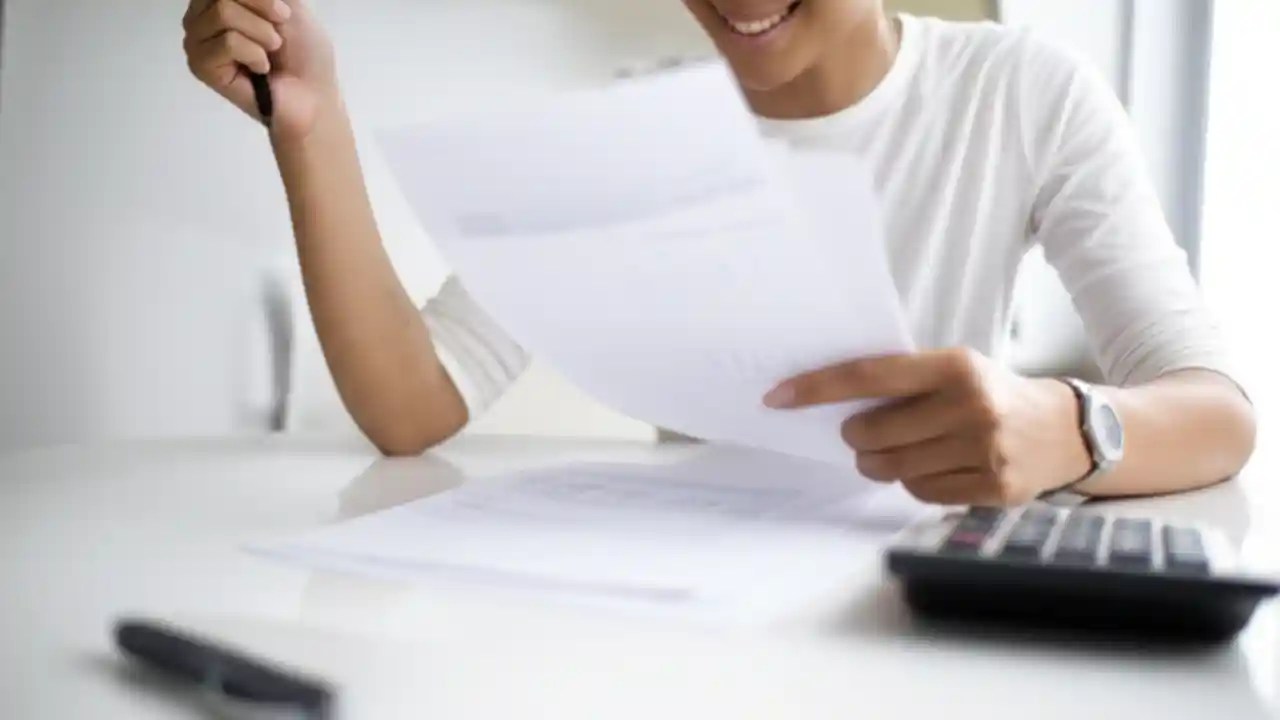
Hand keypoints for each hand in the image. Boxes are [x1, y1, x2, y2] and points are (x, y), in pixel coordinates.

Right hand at [183, 0, 336, 140]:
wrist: (312, 95)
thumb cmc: (304, 51)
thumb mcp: (289, 1)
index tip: (282, 11)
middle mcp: (201, 13)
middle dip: (263, 10)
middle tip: (279, 34)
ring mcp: (197, 39)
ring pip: (224, 14)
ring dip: (262, 34)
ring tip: (270, 52)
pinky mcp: (199, 65)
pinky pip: (228, 42)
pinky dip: (255, 55)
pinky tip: (260, 69)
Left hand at [764, 349, 1092, 505]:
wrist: (1067, 430)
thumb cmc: (992, 394)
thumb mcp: (955, 369)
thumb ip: (903, 380)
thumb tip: (831, 400)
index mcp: (955, 366)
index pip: (869, 375)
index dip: (817, 388)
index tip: (777, 396)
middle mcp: (971, 405)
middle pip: (872, 432)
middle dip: (855, 436)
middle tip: (860, 433)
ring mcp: (984, 450)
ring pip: (892, 468)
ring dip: (879, 463)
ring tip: (897, 451)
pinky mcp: (993, 488)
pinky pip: (920, 493)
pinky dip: (913, 483)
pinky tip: (932, 467)